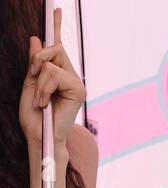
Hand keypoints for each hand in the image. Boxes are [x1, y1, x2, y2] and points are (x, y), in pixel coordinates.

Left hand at [19, 8, 85, 149]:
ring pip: (51, 63)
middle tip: (32, 78)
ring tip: (39, 100)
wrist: (40, 135)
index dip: (56, 26)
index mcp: (59, 74)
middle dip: (37, 60)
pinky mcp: (78, 90)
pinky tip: (45, 102)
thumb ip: (34, 63)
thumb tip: (36, 38)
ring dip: (38, 81)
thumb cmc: (34, 115)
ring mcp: (77, 83)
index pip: (57, 46)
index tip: (56, 9)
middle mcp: (72, 76)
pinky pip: (54, 74)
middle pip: (54, 49)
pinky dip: (43, 88)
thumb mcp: (28, 83)